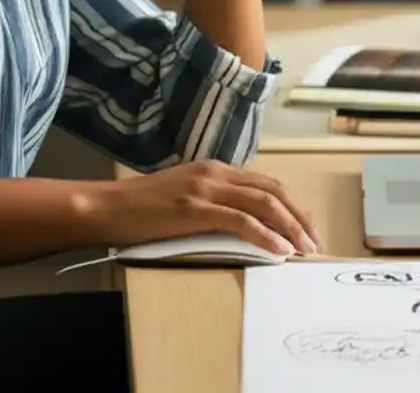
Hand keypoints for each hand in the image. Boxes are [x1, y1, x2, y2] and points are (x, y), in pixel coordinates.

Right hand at [98, 160, 320, 255]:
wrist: (105, 208)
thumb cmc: (140, 209)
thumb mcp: (185, 198)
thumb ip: (214, 203)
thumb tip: (245, 226)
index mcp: (216, 169)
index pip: (267, 184)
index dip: (292, 206)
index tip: (306, 227)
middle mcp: (216, 173)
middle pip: (274, 191)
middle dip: (300, 216)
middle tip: (315, 241)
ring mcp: (206, 189)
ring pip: (264, 203)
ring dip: (290, 227)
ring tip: (304, 248)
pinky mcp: (195, 209)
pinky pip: (242, 221)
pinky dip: (265, 235)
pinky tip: (279, 250)